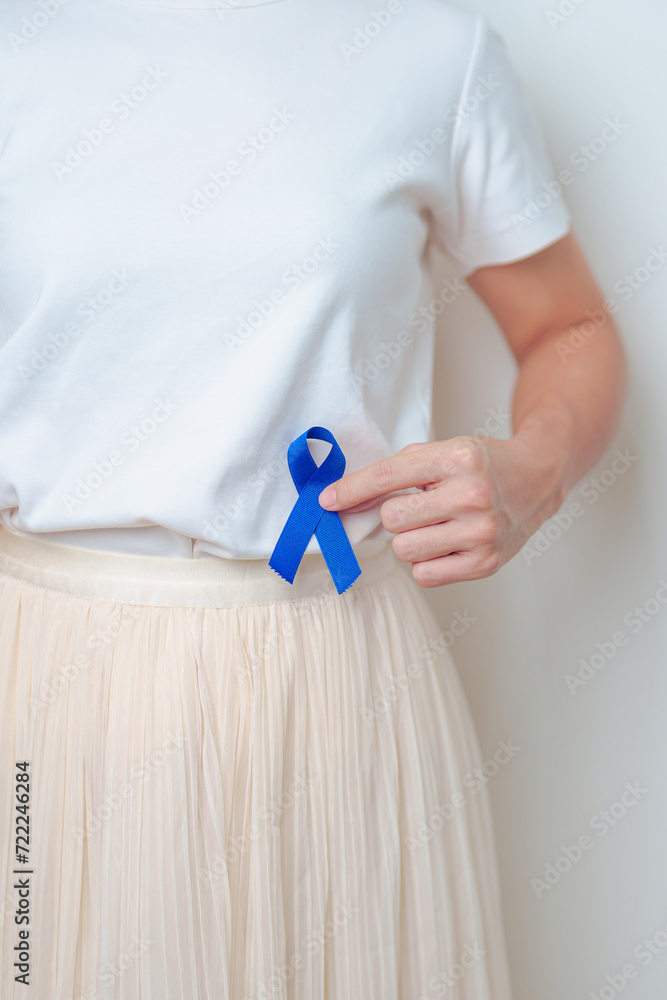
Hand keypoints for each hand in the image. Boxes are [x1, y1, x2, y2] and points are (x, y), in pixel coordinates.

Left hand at [318, 434, 564, 586]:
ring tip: (435, 524)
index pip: (389, 476)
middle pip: (393, 518)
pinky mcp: (486, 563)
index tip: (327, 501)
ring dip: (409, 539)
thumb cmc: (481, 465)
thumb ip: (395, 471)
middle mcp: (472, 494)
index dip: (352, 490)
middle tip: (419, 506)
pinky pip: (424, 574)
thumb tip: (345, 500)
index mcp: (458, 458)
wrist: (537, 479)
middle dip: (395, 513)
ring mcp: (482, 532)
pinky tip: (445, 543)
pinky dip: (425, 562)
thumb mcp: (442, 452)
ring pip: (405, 549)